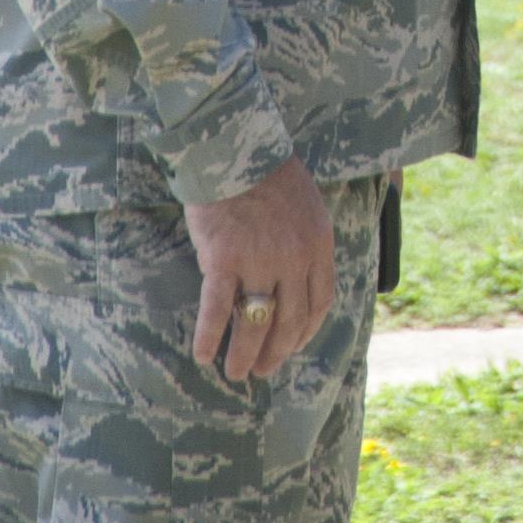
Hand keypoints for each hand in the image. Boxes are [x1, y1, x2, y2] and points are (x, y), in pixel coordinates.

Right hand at [185, 156, 334, 380]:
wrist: (238, 150)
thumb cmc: (270, 175)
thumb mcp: (308, 208)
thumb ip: (307, 244)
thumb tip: (300, 279)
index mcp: (319, 245)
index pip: (320, 302)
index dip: (306, 331)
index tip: (292, 347)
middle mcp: (294, 258)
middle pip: (290, 321)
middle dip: (277, 352)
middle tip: (264, 370)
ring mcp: (260, 260)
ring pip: (255, 323)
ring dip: (245, 355)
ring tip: (235, 373)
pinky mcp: (224, 259)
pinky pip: (216, 310)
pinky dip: (209, 337)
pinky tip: (202, 355)